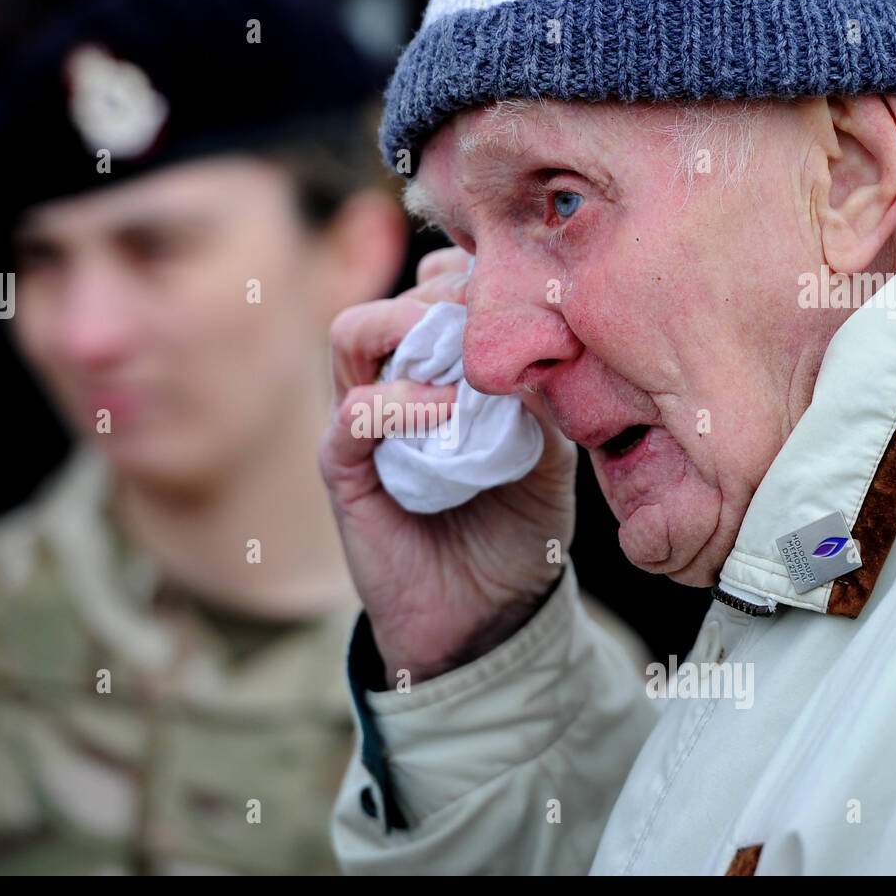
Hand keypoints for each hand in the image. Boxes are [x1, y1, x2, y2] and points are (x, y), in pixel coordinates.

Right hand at [320, 247, 576, 684]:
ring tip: (464, 367)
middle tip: (493, 326)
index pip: (433, 288)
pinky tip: (445, 415)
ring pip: (353, 334)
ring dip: (409, 331)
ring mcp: (364, 426)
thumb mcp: (551, 455)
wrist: (489, 618)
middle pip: (393, 299)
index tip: (522, 296)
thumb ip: (542, 398)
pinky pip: (353, 414)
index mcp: (439, 373)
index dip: (469, 277)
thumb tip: (538, 339)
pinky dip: (398, 403)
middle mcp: (395, 387)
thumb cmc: (517, 532)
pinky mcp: (344, 470)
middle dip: (444, 299)